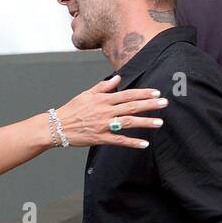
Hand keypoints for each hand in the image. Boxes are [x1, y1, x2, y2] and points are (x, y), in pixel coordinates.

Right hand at [53, 75, 168, 147]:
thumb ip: (103, 86)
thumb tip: (118, 78)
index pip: (127, 94)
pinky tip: (144, 144)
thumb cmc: (72, 110)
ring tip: (160, 122)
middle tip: (164, 103)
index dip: (142, 93)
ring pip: (128, 122)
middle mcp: (105, 111)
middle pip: (131, 106)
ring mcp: (104, 125)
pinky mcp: (101, 138)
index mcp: (103, 99)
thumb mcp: (86, 94)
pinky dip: (132, 142)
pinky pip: (119, 140)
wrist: (57, 126)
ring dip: (145, 122)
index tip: (156, 93)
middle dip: (149, 105)